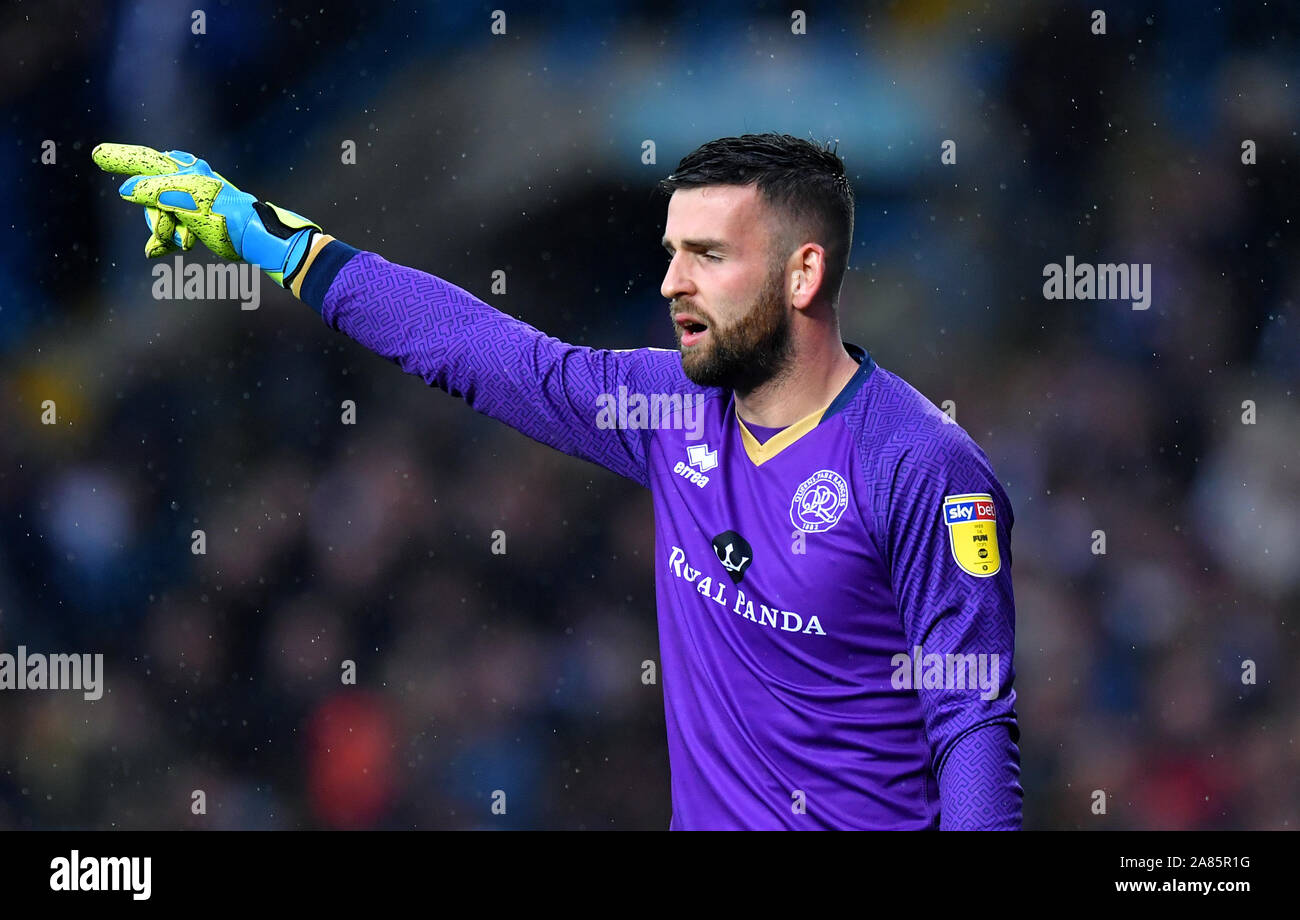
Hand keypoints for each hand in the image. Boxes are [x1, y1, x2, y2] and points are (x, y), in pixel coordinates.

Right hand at [92, 143, 322, 287]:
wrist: (249, 236)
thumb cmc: (220, 212)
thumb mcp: (183, 197)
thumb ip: (152, 190)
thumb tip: (126, 189)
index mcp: (180, 170)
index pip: (143, 160)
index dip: (120, 158)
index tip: (97, 154)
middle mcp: (182, 183)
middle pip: (147, 198)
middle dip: (154, 217)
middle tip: (168, 226)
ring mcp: (188, 204)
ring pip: (157, 218)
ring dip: (165, 233)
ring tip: (185, 239)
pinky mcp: (194, 223)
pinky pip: (168, 233)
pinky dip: (168, 242)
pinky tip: (173, 248)